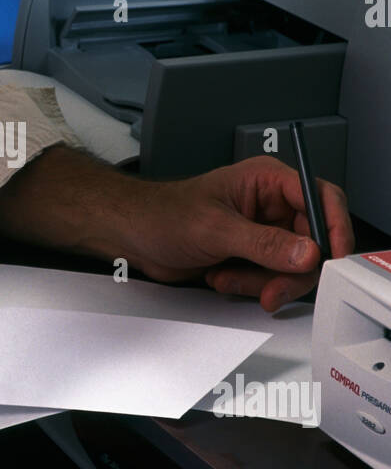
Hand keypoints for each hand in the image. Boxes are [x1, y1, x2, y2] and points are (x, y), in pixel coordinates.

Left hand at [129, 155, 353, 312]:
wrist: (134, 235)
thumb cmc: (163, 214)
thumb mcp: (216, 229)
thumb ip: (264, 243)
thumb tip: (306, 252)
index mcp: (268, 180)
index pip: (322, 198)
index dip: (334, 228)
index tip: (332, 257)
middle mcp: (271, 204)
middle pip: (313, 241)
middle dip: (289, 270)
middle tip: (270, 288)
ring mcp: (264, 232)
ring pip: (293, 267)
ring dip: (262, 281)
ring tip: (228, 276)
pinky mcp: (253, 256)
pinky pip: (272, 279)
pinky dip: (250, 286)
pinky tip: (222, 276)